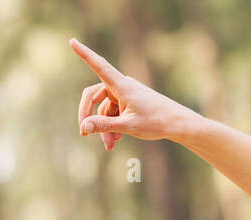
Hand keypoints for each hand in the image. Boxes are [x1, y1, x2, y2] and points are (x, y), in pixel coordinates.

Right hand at [70, 37, 191, 150]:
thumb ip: (104, 126)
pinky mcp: (130, 102)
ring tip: (111, 146)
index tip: (72, 41)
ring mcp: (125, 94)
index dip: (84, 54)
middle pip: (94, 96)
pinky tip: (117, 139)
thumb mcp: (128, 126)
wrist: (178, 124)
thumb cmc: (156, 122)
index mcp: (121, 85)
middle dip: (90, 117)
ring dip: (105, 127)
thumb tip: (84, 127)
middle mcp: (122, 86)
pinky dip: (113, 125)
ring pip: (105, 109)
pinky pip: (114, 112)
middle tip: (84, 133)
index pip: (98, 65)